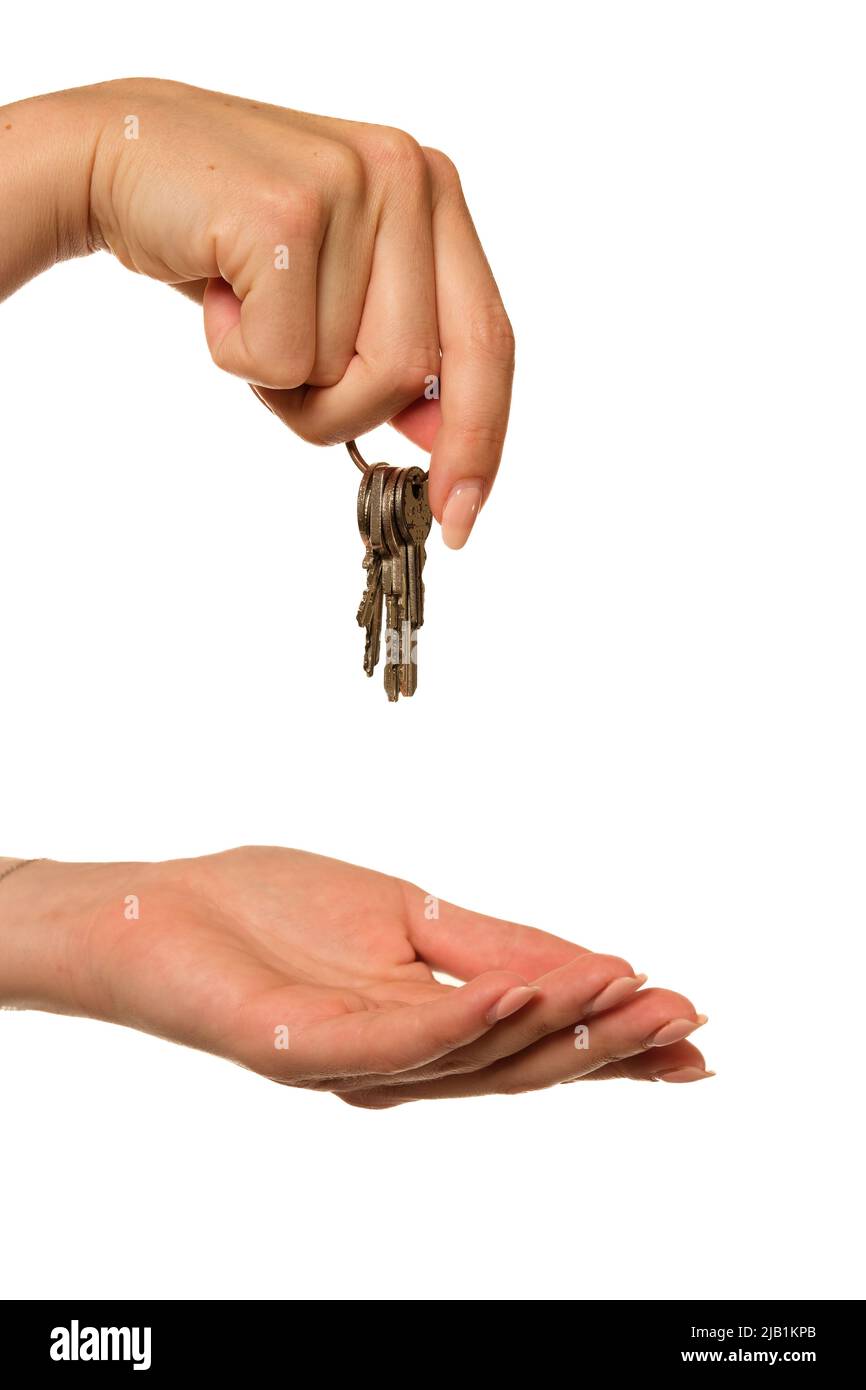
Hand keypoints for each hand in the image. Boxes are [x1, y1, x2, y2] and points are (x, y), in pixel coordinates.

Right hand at [0, 79, 514, 547]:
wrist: (120, 161)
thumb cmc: (231, 243)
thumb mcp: (334, 292)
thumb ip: (397, 346)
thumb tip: (442, 438)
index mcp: (435, 193)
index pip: (487, 341)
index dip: (479, 439)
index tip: (458, 517)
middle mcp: (409, 177)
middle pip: (412, 372)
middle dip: (339, 405)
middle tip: (282, 367)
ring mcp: (352, 185)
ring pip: (353, 373)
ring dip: (283, 379)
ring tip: (246, 309)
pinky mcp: (288, 212)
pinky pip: (285, 358)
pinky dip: (238, 356)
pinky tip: (218, 293)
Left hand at [0, 848, 711, 1104]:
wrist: (155, 912)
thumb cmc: (270, 912)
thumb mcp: (410, 914)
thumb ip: (492, 946)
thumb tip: (592, 965)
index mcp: (427, 1032)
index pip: (535, 1041)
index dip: (614, 1040)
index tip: (693, 1027)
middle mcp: (398, 1064)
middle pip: (519, 1065)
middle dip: (607, 1045)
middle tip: (686, 1022)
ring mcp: (349, 1063)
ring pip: (471, 1060)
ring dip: (553, 1028)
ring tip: (625, 994)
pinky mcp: (300, 1048)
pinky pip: (395, 1040)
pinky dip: (465, 1020)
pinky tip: (520, 994)